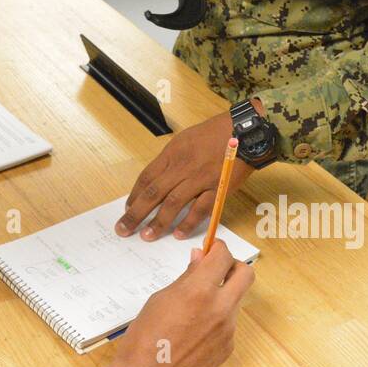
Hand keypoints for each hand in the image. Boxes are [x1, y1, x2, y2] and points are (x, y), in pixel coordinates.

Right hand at [109, 240, 253, 366]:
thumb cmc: (145, 340)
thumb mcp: (160, 299)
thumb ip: (186, 278)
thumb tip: (198, 260)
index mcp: (199, 292)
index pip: (223, 257)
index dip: (218, 248)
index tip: (212, 248)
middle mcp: (220, 309)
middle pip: (245, 274)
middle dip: (233, 265)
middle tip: (217, 268)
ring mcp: (227, 330)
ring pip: (236, 299)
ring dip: (224, 293)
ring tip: (197, 303)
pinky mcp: (228, 347)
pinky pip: (229, 322)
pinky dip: (218, 316)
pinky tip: (196, 326)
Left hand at [116, 112, 252, 239]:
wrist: (243, 130)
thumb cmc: (214, 133)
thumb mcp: (184, 140)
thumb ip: (170, 160)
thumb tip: (156, 179)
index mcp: (172, 154)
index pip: (146, 178)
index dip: (134, 196)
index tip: (127, 210)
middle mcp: (182, 167)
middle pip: (153, 193)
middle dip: (136, 213)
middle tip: (123, 229)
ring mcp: (200, 178)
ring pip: (173, 203)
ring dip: (158, 222)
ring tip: (147, 236)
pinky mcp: (218, 188)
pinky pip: (200, 209)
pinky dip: (188, 223)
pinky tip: (178, 234)